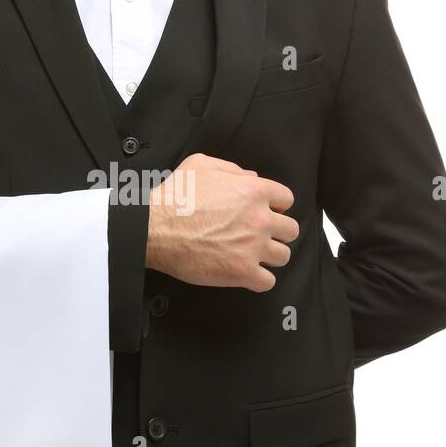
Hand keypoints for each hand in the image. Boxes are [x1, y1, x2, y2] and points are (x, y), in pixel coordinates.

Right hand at [145, 152, 298, 291]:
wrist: (155, 229)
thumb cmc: (174, 197)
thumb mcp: (201, 165)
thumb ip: (232, 169)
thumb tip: (251, 177)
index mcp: (254, 191)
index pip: (286, 199)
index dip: (276, 207)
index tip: (266, 213)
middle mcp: (259, 218)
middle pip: (290, 230)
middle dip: (277, 233)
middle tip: (260, 235)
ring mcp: (253, 247)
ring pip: (283, 256)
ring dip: (270, 256)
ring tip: (253, 255)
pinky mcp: (242, 272)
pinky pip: (268, 281)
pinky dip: (259, 280)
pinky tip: (246, 274)